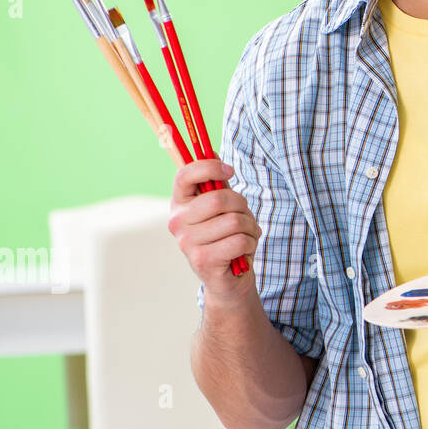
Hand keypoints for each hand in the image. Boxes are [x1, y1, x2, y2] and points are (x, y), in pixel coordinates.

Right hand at [168, 158, 260, 307]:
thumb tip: (212, 151)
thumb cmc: (227, 235)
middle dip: (242, 206)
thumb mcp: (222, 205)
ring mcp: (187, 242)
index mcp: (179, 203)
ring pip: (234, 221)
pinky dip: (250, 243)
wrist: (229, 277)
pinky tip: (243, 250)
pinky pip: (239, 240)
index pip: (185, 175)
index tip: (230, 171)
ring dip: (250, 227)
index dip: (210, 167)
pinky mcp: (202, 260)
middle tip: (244, 217)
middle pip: (219, 198)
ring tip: (245, 235)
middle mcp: (177, 222)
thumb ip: (216, 181)